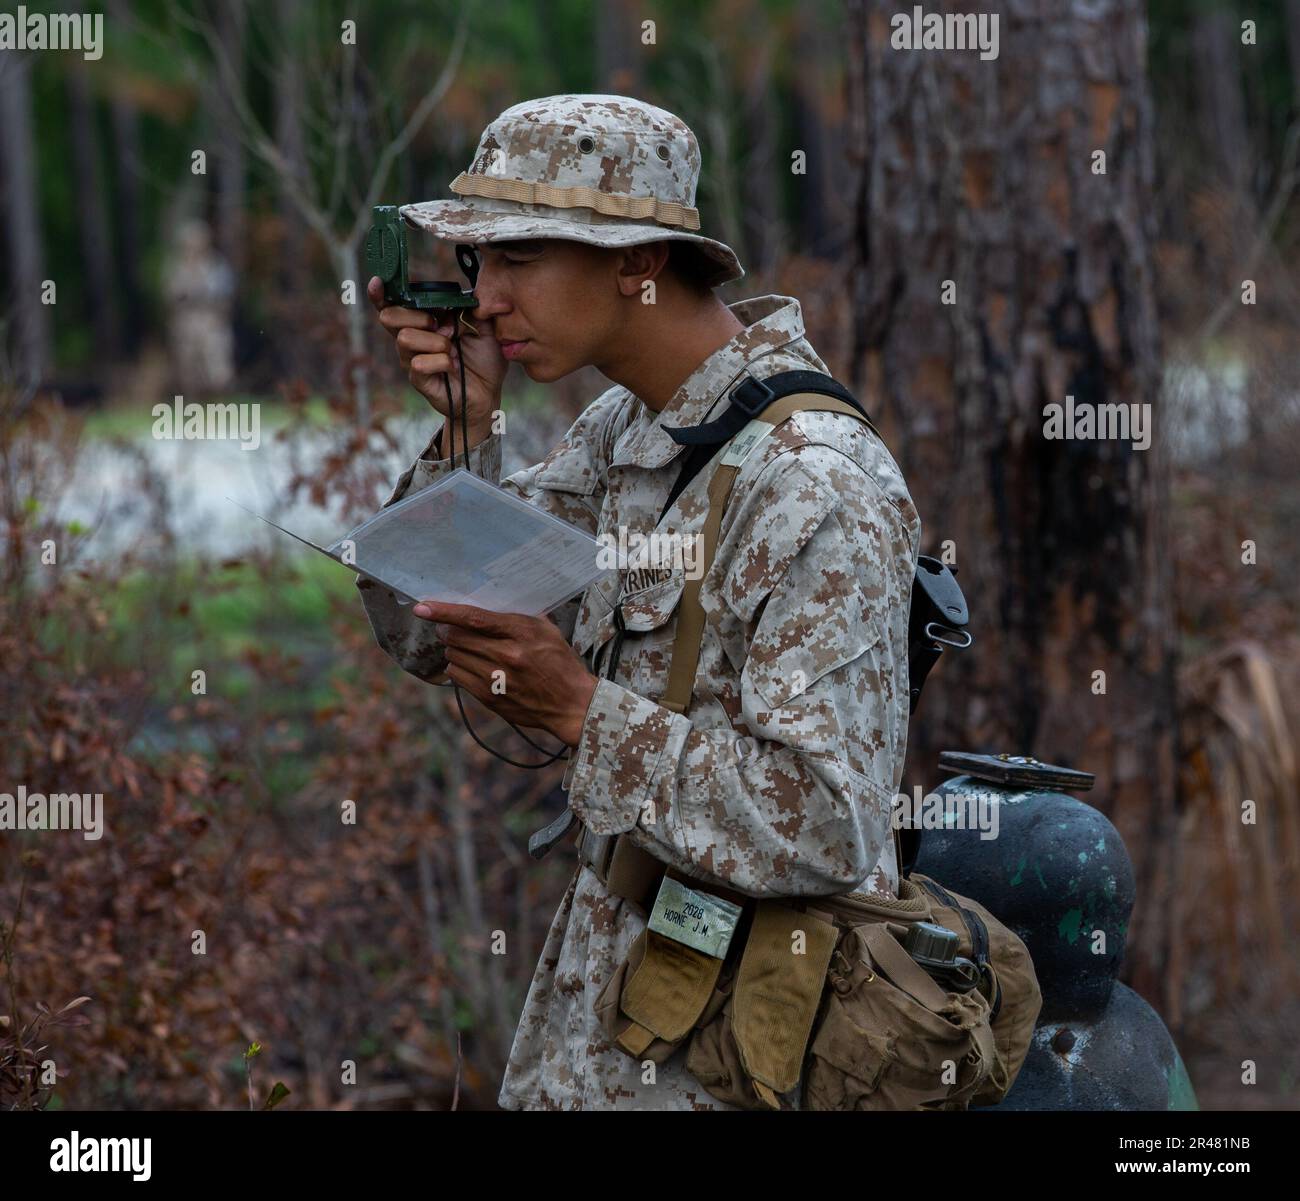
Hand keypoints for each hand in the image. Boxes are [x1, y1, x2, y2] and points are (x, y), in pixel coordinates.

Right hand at [367, 277, 505, 445]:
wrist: (489, 391)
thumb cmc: (483, 357)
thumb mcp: (482, 325)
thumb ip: (465, 307)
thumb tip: (445, 304)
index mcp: (422, 321)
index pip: (392, 304)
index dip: (380, 293)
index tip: (377, 282)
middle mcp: (411, 338)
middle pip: (389, 316)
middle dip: (416, 316)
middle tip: (441, 327)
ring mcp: (411, 359)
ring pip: (405, 338)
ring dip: (436, 342)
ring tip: (453, 351)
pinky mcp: (417, 379)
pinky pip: (419, 363)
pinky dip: (442, 362)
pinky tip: (453, 367)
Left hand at [414, 601, 598, 747]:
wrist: (571, 704)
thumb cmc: (560, 662)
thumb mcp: (547, 630)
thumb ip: (518, 615)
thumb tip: (488, 601)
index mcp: (521, 633)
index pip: (474, 618)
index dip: (444, 611)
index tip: (422, 608)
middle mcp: (506, 656)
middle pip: (457, 638)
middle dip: (448, 630)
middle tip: (450, 628)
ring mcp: (496, 680)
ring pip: (453, 657)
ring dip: (454, 650)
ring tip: (469, 649)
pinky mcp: (489, 698)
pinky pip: (456, 677)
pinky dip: (458, 668)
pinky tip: (473, 666)